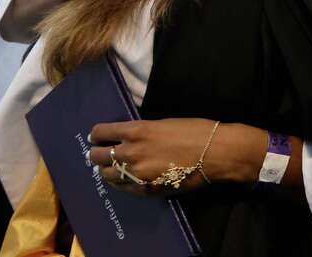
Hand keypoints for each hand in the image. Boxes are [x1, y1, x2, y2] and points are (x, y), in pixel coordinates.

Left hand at [89, 118, 263, 195]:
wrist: (215, 153)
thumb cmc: (194, 131)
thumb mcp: (163, 123)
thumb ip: (141, 131)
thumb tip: (126, 136)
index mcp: (136, 130)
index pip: (100, 133)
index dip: (96, 134)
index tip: (97, 136)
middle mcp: (131, 152)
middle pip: (97, 156)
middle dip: (97, 153)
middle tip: (102, 152)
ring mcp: (136, 174)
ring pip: (106, 175)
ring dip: (107, 169)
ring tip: (112, 167)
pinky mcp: (145, 190)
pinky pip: (122, 188)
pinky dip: (119, 182)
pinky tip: (124, 178)